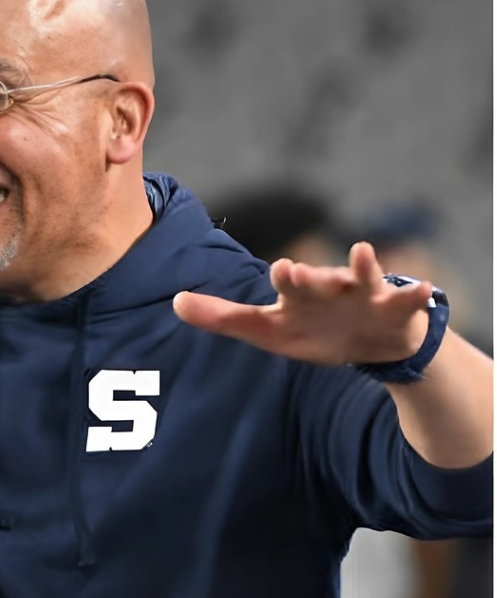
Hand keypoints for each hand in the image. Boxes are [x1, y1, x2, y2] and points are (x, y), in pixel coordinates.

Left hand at [173, 243, 430, 365]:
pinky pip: (407, 299)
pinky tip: (423, 288)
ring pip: (363, 279)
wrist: (370, 346)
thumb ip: (224, 318)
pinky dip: (414, 294)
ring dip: (361, 268)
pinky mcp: (396, 309)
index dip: (286, 279)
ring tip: (361, 252)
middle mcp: (330, 287)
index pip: (288, 286)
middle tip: (300, 271)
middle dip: (312, 277)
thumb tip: (174, 302)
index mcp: (299, 294)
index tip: (281, 269)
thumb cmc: (313, 331)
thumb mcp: (268, 331)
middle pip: (321, 280)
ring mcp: (365, 296)